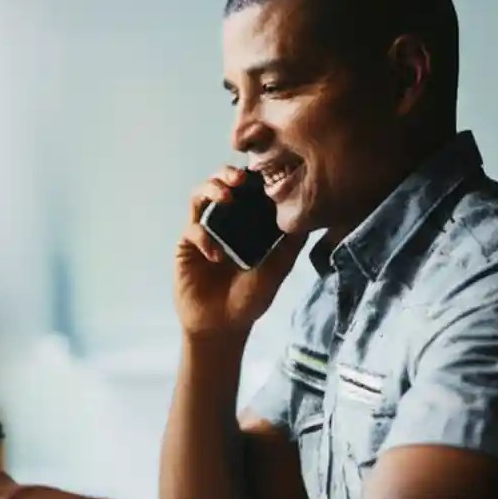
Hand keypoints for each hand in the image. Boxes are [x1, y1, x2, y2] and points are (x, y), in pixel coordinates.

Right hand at [175, 166, 304, 336]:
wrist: (222, 325)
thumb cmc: (249, 299)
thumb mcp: (277, 270)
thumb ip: (290, 245)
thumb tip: (311, 217)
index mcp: (246, 222)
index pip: (247, 189)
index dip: (253, 177)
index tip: (265, 172)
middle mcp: (223, 221)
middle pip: (220, 183)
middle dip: (227, 174)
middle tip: (241, 178)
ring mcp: (203, 231)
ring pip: (200, 196)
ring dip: (211, 190)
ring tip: (225, 196)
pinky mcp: (186, 246)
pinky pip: (192, 230)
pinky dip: (204, 237)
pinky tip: (216, 256)